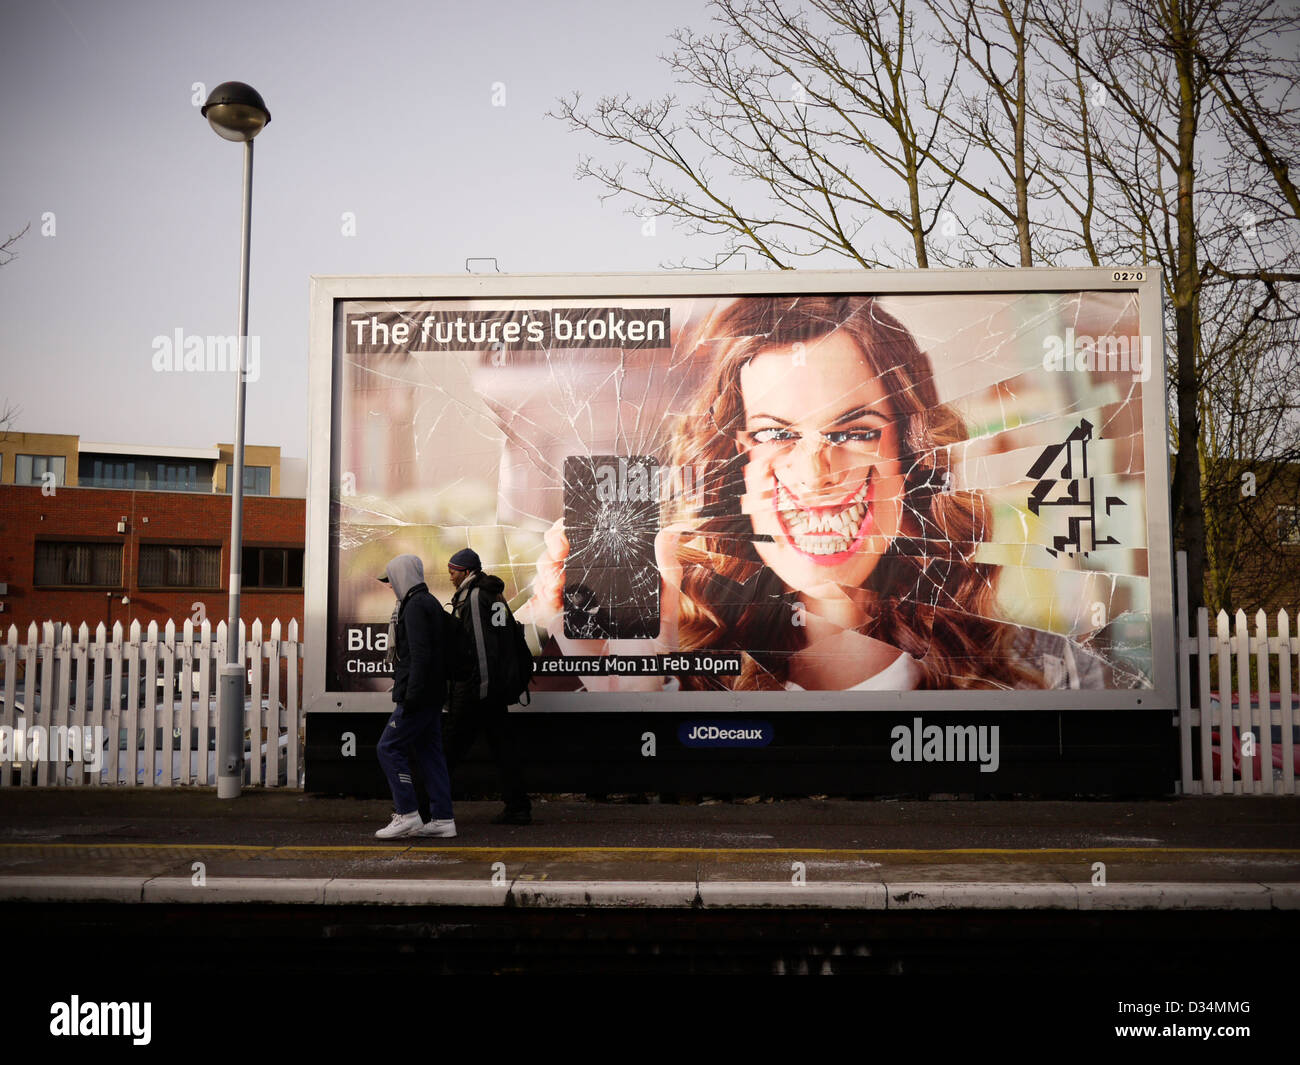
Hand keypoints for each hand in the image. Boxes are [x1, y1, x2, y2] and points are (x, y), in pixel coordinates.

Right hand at [517, 518, 690, 689]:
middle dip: (557, 537)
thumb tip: (671, 532)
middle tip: (561, 542)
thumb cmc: (653, 646)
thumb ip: (667, 572)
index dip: (581, 525)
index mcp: (615, 573)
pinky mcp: (559, 620)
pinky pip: (542, 599)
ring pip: (548, 569)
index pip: (593, 539)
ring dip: (547, 564)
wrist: (633, 683)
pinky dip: (541, 591)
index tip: (578, 521)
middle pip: (564, 548)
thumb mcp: (666, 608)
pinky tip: (552, 593)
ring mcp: (573, 600)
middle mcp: (592, 582)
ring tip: (556, 572)